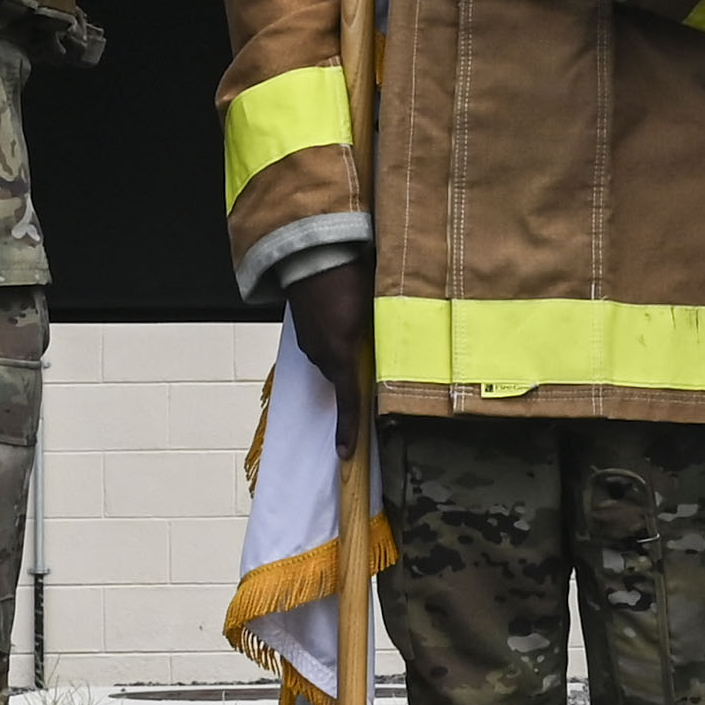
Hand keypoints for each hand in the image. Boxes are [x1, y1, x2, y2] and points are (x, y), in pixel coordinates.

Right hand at [286, 258, 374, 455]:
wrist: (309, 251)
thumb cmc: (347, 276)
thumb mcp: (375, 304)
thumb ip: (386, 328)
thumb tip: (401, 339)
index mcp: (339, 353)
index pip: (347, 399)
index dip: (348, 427)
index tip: (345, 453)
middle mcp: (320, 352)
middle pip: (341, 375)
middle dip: (355, 372)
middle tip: (374, 357)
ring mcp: (308, 338)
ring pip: (331, 355)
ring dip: (345, 349)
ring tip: (360, 326)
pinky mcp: (302, 324)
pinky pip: (321, 340)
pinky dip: (333, 335)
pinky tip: (344, 313)